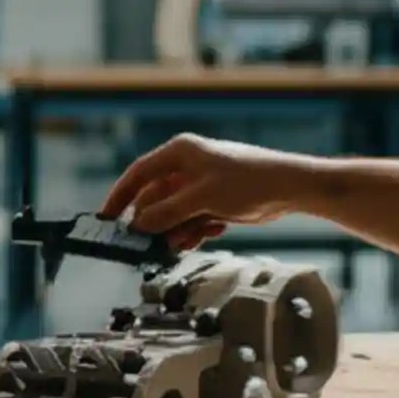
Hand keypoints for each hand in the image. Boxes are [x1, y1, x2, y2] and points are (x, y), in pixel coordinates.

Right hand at [99, 134, 314, 249]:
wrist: (291, 188)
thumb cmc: (248, 181)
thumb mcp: (202, 197)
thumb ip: (167, 212)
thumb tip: (137, 225)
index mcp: (179, 153)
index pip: (139, 173)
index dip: (120, 195)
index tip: (106, 217)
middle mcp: (186, 166)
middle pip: (156, 198)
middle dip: (154, 222)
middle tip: (149, 244)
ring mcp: (200, 184)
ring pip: (173, 213)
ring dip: (176, 230)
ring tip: (185, 242)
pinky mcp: (213, 200)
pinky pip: (191, 219)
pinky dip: (194, 230)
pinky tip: (207, 233)